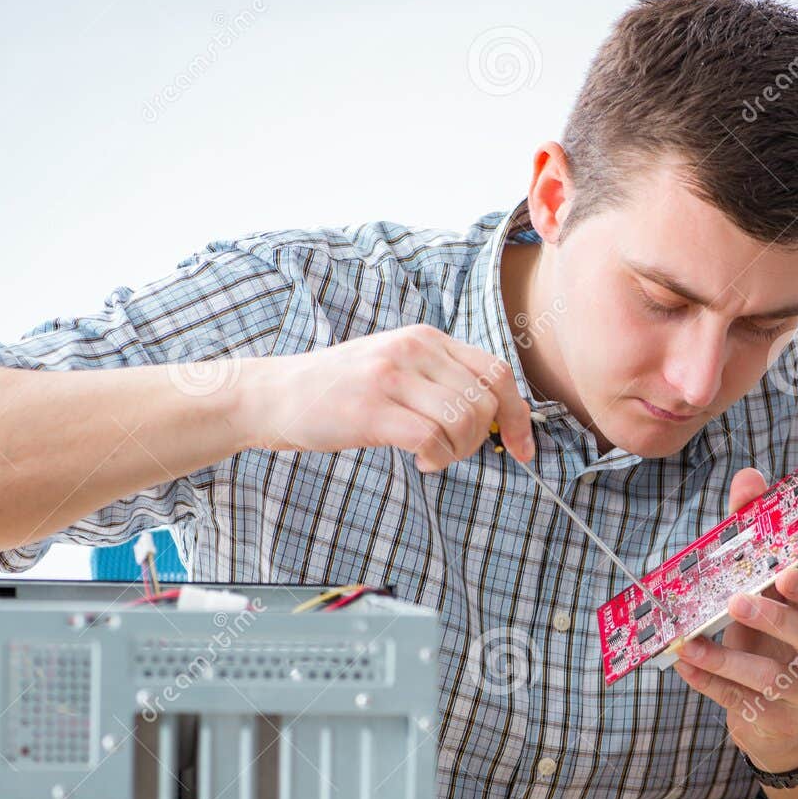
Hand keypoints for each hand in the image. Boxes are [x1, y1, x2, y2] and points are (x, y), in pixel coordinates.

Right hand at [235, 325, 535, 469]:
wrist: (275, 394)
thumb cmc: (340, 390)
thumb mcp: (396, 367)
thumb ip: (441, 380)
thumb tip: (496, 415)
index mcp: (426, 339)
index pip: (496, 372)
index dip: (518, 415)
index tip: (522, 447)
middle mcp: (414, 349)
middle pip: (487, 399)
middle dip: (484, 438)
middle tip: (455, 452)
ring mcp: (392, 377)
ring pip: (464, 420)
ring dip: (459, 451)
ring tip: (433, 456)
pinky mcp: (372, 409)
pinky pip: (432, 439)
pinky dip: (436, 459)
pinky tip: (418, 460)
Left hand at [673, 468, 797, 773]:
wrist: (778, 718)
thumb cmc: (771, 640)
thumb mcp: (765, 592)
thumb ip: (757, 535)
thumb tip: (749, 476)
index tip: (784, 572)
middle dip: (772, 619)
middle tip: (735, 602)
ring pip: (771, 679)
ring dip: (726, 659)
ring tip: (688, 644)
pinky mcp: (777, 722)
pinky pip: (741, 703)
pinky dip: (708, 683)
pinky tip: (683, 667)